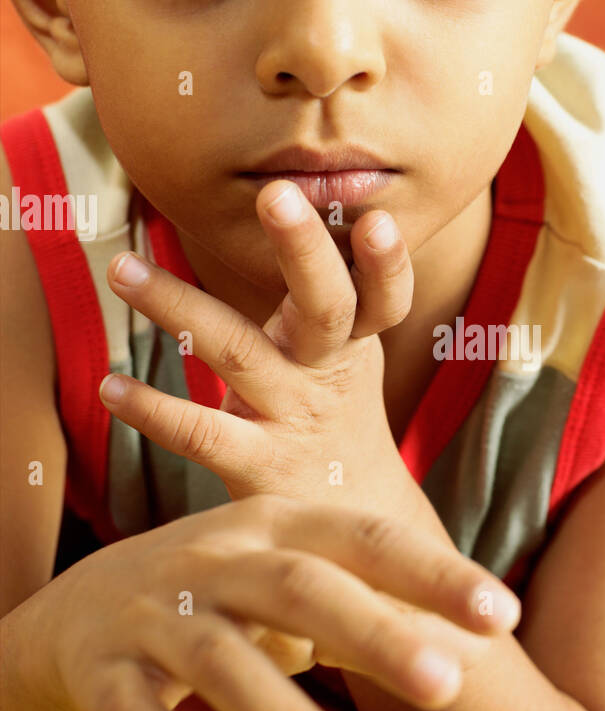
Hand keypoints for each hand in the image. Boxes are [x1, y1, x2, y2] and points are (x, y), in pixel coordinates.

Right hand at [29, 494, 520, 710]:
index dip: (433, 572)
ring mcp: (154, 613)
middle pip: (297, 587)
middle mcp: (215, 558)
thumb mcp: (296, 581)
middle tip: (445, 683)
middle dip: (373, 632)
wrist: (84, 607)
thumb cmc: (226, 593)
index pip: (363, 537)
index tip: (503, 614)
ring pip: (219, 659)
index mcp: (275, 523)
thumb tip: (473, 650)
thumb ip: (376, 608)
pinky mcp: (104, 672)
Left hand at [98, 179, 413, 505]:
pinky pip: (200, 433)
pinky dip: (153, 408)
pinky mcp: (257, 466)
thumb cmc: (336, 413)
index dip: (387, 263)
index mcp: (355, 343)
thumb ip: (332, 291)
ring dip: (177, 304)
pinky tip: (111, 386)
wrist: (352, 517)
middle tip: (274, 193)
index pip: (384, 297)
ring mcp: (292, 419)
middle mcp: (328, 375)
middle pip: (328, 307)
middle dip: (305, 250)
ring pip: (237, 353)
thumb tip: (300, 196)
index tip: (378, 219)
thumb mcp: (349, 353)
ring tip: (121, 267)